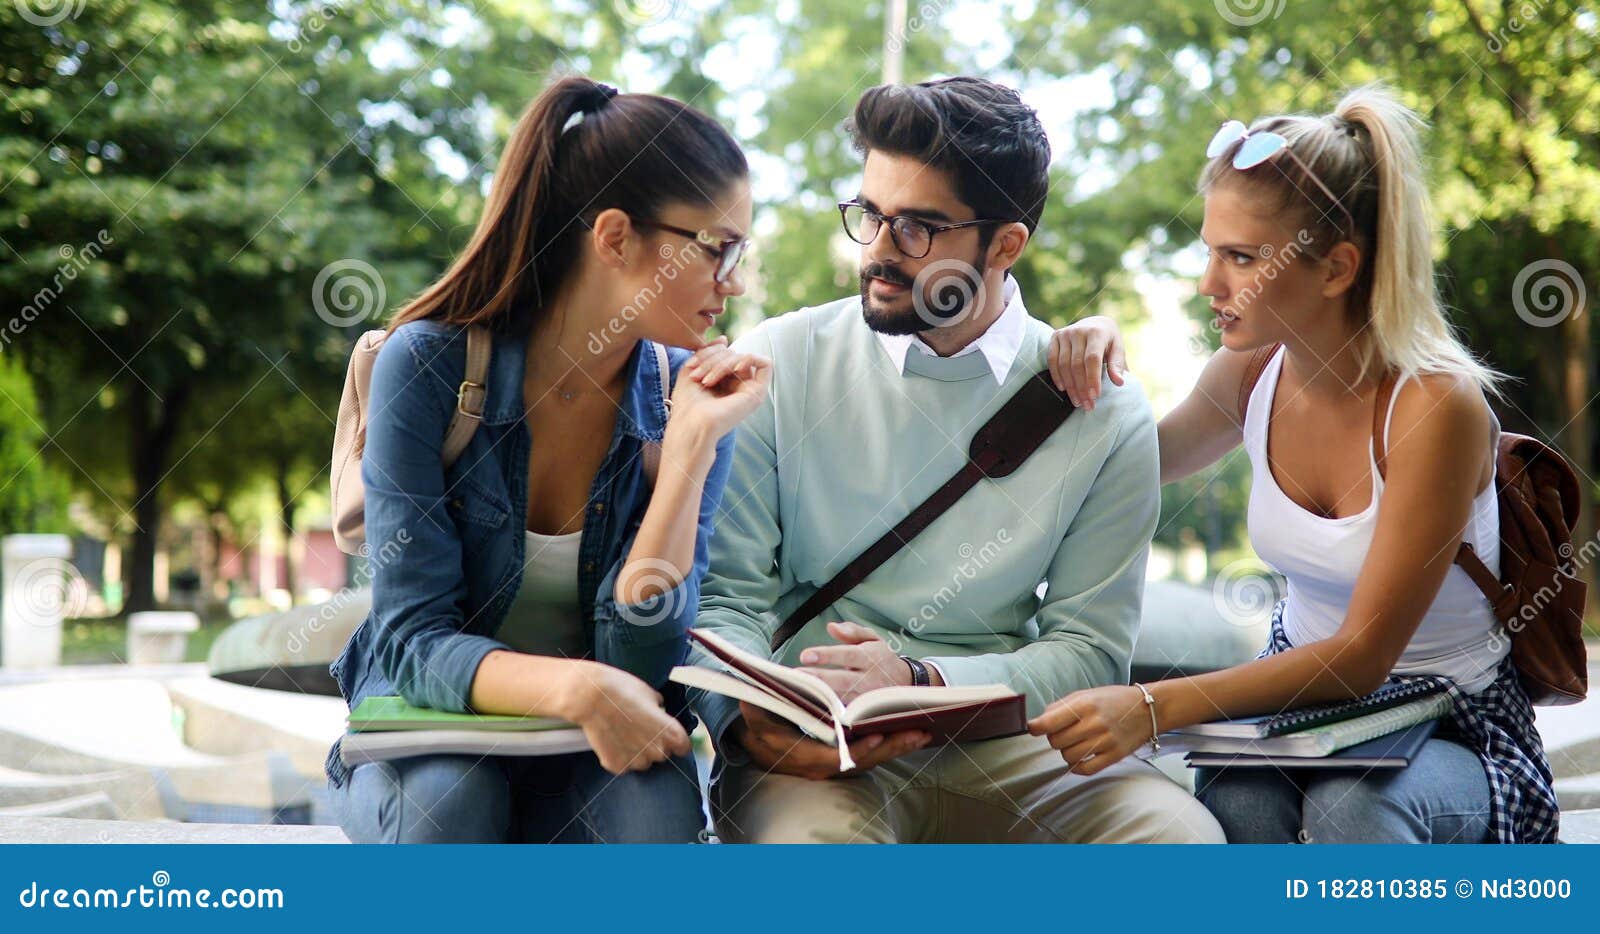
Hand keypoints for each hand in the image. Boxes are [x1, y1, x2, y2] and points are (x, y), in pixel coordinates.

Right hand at [566, 662, 691, 774]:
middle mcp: (658, 752)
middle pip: (662, 753)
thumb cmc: (622, 691)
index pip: (683, 747)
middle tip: (637, 728)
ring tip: (622, 733)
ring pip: (642, 761)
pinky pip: (624, 764)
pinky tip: (612, 739)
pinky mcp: (618, 766)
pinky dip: (619, 755)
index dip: (674, 740)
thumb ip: (660, 712)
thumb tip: (658, 715)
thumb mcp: (650, 695)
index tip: (666, 735)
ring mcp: (638, 761)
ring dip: (636, 751)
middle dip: (653, 743)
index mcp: (672, 733)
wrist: (591, 697)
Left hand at [668, 337, 771, 440]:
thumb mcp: (692, 369)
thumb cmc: (687, 405)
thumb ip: (706, 352)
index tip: (691, 366)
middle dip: (713, 358)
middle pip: (733, 353)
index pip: (724, 352)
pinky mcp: (758, 392)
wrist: (691, 425)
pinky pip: (765, 363)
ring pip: (743, 357)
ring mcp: (749, 389)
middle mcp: (738, 385)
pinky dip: (750, 358)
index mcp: (724, 381)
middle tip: (697, 376)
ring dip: (722, 363)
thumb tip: (725, 339)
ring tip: (706, 381)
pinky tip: (735, 369)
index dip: (708, 352)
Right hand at [733, 701, 930, 780]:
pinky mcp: (843, 758)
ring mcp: (835, 764)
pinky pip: (870, 753)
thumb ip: (760, 707)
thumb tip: (755, 699)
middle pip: (864, 760)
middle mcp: (823, 766)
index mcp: (804, 757)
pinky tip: (908, 732)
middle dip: (892, 747)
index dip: (859, 748)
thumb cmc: (759, 723)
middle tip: (919, 732)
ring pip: (871, 758)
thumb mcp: (755, 714)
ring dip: (897, 746)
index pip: (837, 757)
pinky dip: (890, 743)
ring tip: (923, 731)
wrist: (757, 741)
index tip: (878, 734)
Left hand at [795, 621, 916, 703]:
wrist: (905, 684)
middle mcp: (869, 678)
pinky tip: (809, 702)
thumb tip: (832, 627)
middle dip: (819, 678)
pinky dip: (826, 707)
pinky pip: (843, 710)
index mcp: (870, 657)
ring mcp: (866, 698)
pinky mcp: (863, 712)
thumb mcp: (873, 639)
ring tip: (798, 690)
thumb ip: (853, 631)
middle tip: (797, 676)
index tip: (805, 655)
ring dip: (819, 695)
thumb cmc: (882, 658)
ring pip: (842, 698)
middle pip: (842, 680)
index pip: (847, 655)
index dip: (826, 655)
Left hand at [1026, 685, 1152, 774]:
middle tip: (1064, 733)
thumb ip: (1060, 707)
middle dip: (1055, 738)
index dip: (1035, 727)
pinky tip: (1081, 757)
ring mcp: (1105, 741)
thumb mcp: (1086, 694)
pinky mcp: (1114, 756)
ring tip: (1076, 742)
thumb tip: (1038, 722)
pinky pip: (1085, 769)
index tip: (1033, 728)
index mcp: (1084, 704)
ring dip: (1066, 751)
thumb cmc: (1113, 700)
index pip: (1048, 722)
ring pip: (1068, 757)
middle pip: (1056, 741)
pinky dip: (1077, 766)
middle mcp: (1094, 723)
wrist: (1148, 709)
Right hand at [1047, 315, 1126, 411]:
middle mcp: (1079, 331)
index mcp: (1097, 332)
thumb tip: (1119, 382)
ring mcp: (1065, 333)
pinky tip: (1064, 389)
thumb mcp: (1117, 349)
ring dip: (1070, 386)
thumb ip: (1117, 365)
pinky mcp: (1055, 337)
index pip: (1092, 359)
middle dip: (1082, 388)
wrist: (1094, 323)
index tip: (1095, 396)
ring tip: (1078, 401)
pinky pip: (1052, 360)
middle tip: (1087, 405)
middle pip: (1077, 364)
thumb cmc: (1108, 341)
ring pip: (1064, 365)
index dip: (1092, 379)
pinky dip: (1057, 376)